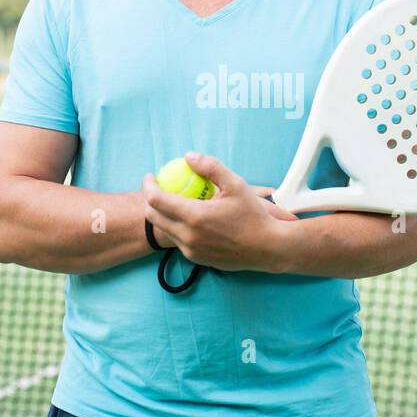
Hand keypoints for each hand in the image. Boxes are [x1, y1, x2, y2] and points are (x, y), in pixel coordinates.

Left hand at [142, 152, 296, 272]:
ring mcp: (191, 250)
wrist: (268, 248)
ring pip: (165, 229)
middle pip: (153, 217)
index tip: (151, 176)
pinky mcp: (197, 259)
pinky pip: (178, 240)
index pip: (156, 200)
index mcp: (195, 216)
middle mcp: (188, 236)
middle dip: (149, 199)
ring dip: (162, 214)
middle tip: (158, 187)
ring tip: (173, 200)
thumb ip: (211, 167)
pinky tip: (190, 217)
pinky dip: (177, 227)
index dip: (148, 185)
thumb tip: (188, 156)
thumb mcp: (236, 185)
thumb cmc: (253, 215)